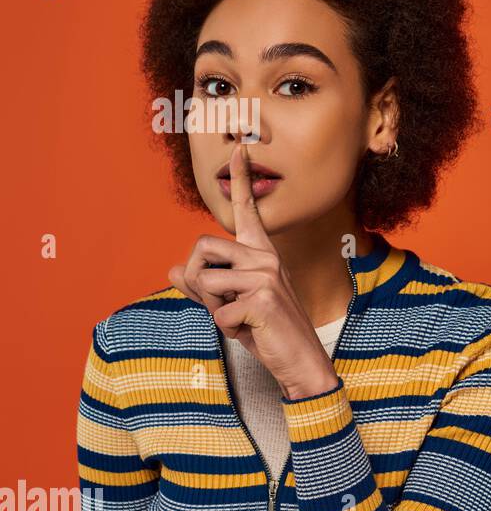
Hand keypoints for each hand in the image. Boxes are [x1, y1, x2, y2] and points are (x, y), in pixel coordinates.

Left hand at [168, 142, 340, 399]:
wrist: (299, 361)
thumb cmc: (266, 333)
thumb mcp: (230, 307)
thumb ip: (201, 287)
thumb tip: (171, 269)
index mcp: (261, 254)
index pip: (247, 211)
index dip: (241, 179)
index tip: (240, 149)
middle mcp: (266, 258)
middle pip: (200, 248)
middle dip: (195, 279)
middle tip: (220, 303)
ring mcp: (266, 276)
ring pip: (204, 280)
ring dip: (211, 308)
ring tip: (240, 319)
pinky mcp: (263, 299)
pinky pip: (218, 312)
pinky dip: (226, 328)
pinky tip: (251, 332)